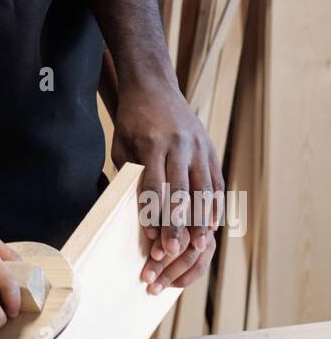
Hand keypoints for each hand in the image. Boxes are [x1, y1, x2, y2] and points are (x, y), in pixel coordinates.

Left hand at [111, 74, 223, 292]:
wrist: (154, 87)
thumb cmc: (132, 120)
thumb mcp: (122, 144)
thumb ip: (130, 175)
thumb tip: (135, 213)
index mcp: (154, 143)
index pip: (155, 185)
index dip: (154, 214)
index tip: (152, 239)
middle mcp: (180, 145)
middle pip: (181, 192)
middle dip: (178, 225)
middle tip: (174, 252)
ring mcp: (199, 147)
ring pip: (203, 190)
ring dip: (200, 221)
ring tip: (198, 246)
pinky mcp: (210, 150)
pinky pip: (216, 182)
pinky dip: (214, 206)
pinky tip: (211, 226)